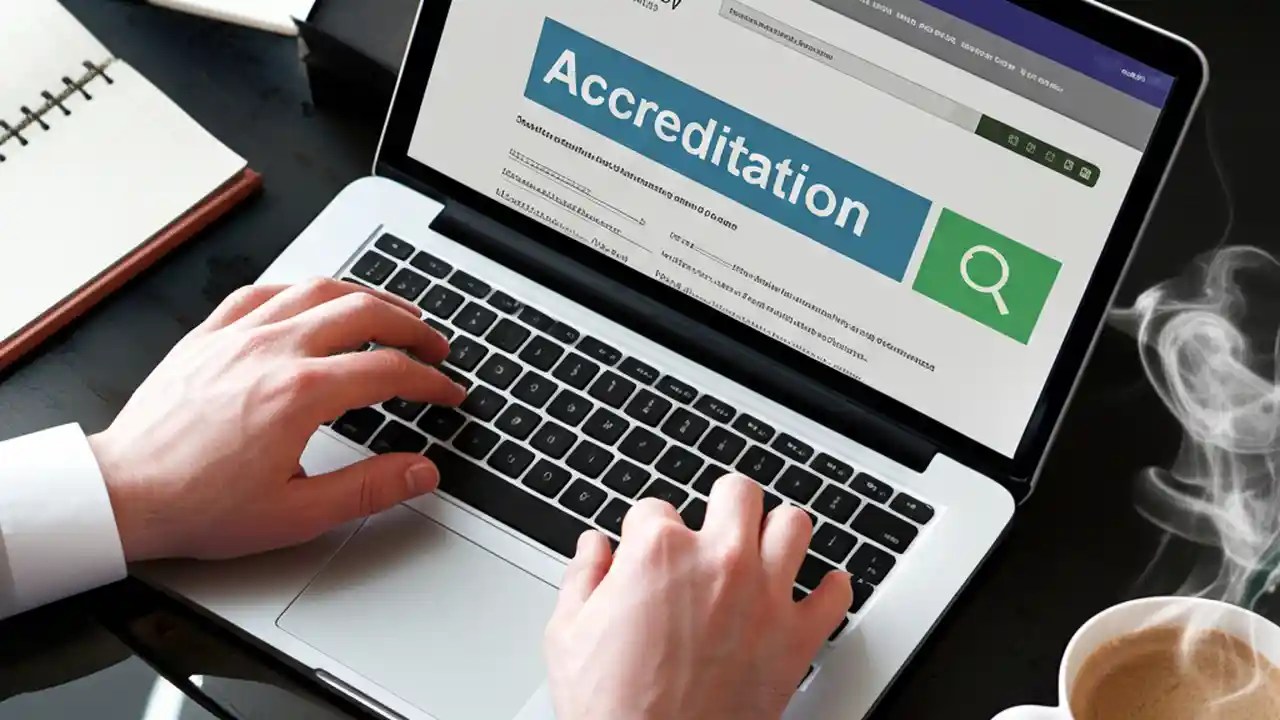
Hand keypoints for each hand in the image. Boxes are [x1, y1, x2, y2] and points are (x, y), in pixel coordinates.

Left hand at [88, 279, 464, 562]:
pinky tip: (314, 300)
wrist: (123, 494)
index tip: (447, 392)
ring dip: (366, 296)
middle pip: (364, 312)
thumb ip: (370, 489)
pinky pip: (265, 292)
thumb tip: (422, 472)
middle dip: (412, 325)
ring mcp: (239, 335)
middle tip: (435, 346)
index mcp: (300, 394)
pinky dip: (302, 290)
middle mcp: (273, 351)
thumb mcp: (297, 514)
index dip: (430, 381)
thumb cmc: (197, 505)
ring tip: (391, 312)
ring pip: (318, 289)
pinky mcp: (210, 335)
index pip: (388, 371)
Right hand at [545, 475, 852, 719]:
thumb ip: (583, 577)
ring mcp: (765, 597)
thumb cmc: (612, 709)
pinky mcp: (797, 638)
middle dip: (721, 505)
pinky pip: (836, 596)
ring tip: (763, 548)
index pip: (654, 508)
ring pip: (794, 524)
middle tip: (713, 527)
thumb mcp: (567, 635)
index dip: (645, 530)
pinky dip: (830, 591)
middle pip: (737, 492)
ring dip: (777, 533)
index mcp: (659, 553)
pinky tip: (816, 592)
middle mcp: (719, 562)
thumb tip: (593, 548)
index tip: (646, 551)